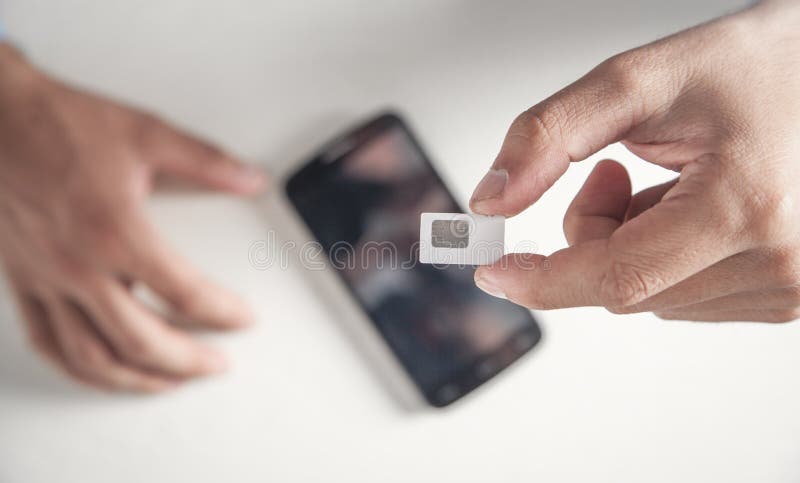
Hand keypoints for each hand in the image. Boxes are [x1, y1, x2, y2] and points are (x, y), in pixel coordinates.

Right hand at [0, 43, 266, 390]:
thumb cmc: (59, 123)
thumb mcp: (148, 132)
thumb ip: (207, 161)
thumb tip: (250, 178)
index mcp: (116, 230)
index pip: (185, 293)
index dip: (223, 313)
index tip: (242, 318)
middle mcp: (79, 264)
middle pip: (141, 340)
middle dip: (188, 361)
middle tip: (216, 365)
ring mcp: (47, 278)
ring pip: (92, 355)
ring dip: (136, 379)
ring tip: (170, 382)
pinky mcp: (22, 280)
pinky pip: (47, 341)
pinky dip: (78, 367)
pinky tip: (101, 370)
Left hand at [469, 1, 799, 322]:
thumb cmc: (750, 68)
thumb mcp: (639, 82)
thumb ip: (551, 136)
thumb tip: (492, 199)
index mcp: (743, 207)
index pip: (615, 278)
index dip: (542, 279)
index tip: (494, 271)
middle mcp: (778, 261)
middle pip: (623, 289)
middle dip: (594, 235)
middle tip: (613, 172)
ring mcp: (789, 286)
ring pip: (649, 297)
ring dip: (631, 245)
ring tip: (672, 181)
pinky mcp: (787, 295)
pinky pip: (683, 297)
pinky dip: (663, 258)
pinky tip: (693, 209)